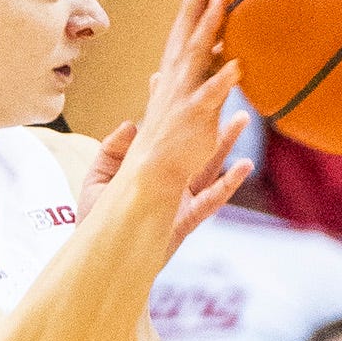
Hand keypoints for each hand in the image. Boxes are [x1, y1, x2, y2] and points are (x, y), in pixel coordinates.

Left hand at [80, 108, 249, 253]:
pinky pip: (212, 200)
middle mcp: (169, 181)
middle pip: (194, 144)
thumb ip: (112, 153)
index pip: (165, 134)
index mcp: (150, 169)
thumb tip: (130, 124)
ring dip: (226, 143)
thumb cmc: (97, 221)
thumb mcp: (98, 181)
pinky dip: (229, 183)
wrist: (98, 258)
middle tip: (225, 93)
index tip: (184, 81)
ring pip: (209, 166)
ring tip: (241, 118)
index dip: (174, 110)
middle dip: (209, 119)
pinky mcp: (185, 220)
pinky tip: (245, 166)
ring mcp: (179, 199)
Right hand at [118, 0, 252, 237]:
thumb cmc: (173, 142)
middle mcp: (176, 72)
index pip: (191, 10)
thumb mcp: (189, 99)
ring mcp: (181, 94)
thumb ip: (200, 74)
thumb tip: (209, 54)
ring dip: (208, 24)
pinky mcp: (189, 121)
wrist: (147, 183)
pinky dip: (221, 81)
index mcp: (178, 64)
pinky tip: (237, 67)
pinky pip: (207, 98)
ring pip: (195, 52)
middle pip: (190, 16)